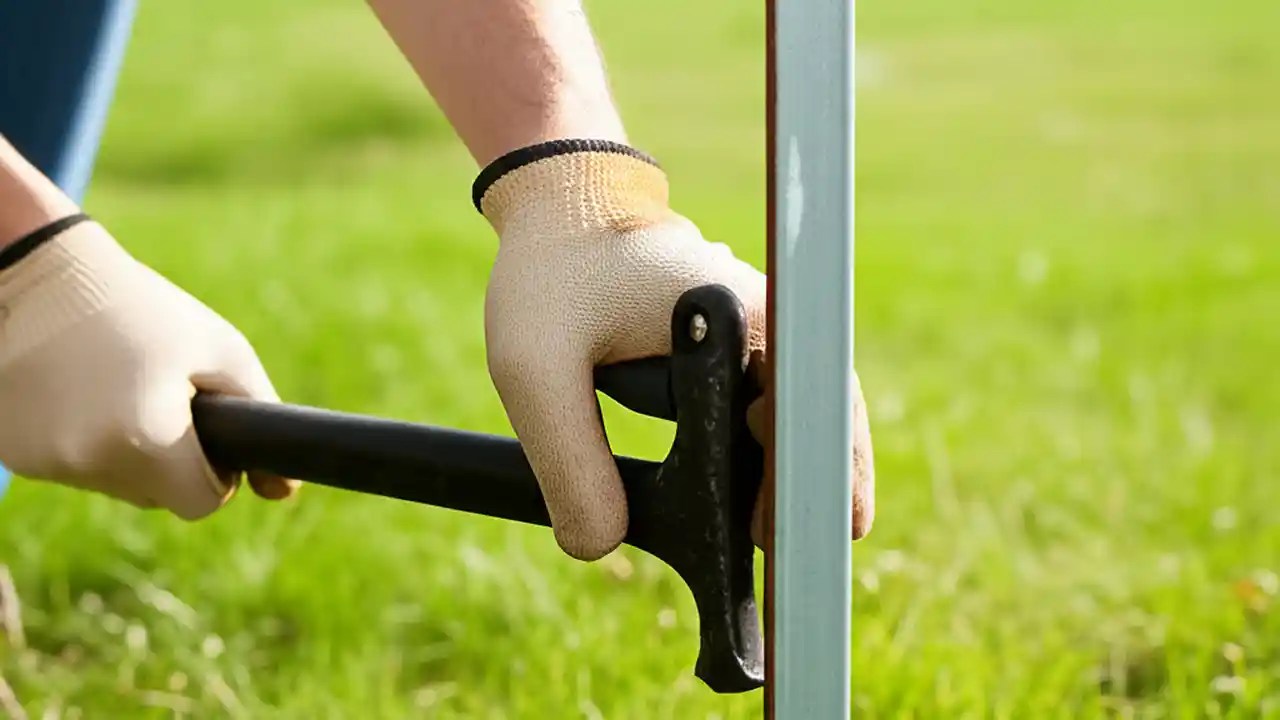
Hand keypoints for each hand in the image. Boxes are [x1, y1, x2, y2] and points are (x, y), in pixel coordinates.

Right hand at [0, 218, 296, 518]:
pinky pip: (69, 465)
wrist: (39, 275)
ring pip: (112, 482)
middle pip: (156, 496)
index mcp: (147, 438)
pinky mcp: (12, 450)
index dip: (213, 471)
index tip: (203, 430)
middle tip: (156, 393)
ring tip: (113, 384)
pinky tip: (77, 390)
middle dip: (169, 458)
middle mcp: (89, 459)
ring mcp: (42, 459)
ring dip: (124, 449)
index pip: (201, 503)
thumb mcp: (220, 349)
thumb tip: (284, 492)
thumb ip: (260, 416)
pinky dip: (81, 439)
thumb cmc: (144, 310)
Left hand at [475, 140, 872, 559]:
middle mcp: (769, 321)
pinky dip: (763, 452)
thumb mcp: (535, 368)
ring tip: (765, 536)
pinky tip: (748, 495)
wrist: (560, 202)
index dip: (807, 478)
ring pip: (800, 417)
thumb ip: (566, 460)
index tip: (790, 532)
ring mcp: (760, 330)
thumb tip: (598, 546)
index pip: (806, 411)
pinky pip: (772, 405)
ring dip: (786, 474)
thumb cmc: (550, 269)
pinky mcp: (741, 343)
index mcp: (742, 316)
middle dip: (801, 489)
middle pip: (817, 420)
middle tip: (775, 550)